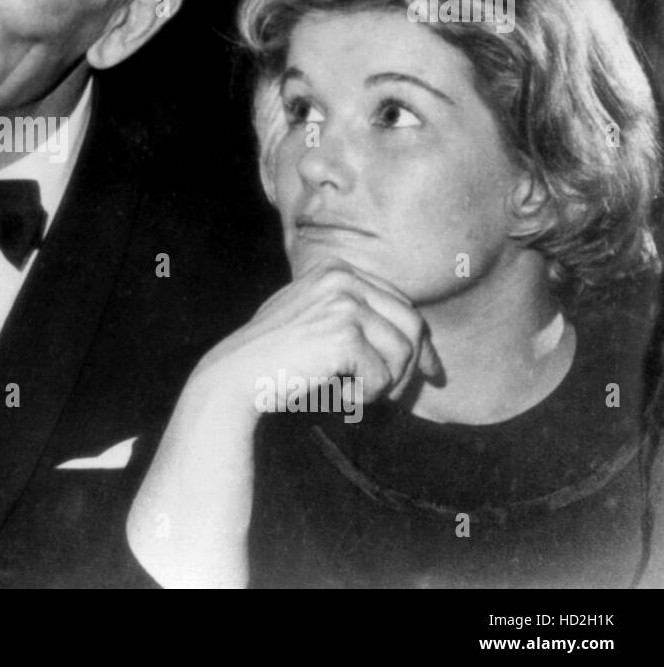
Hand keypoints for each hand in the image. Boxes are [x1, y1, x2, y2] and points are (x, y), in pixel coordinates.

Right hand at [194, 255, 442, 416]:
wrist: (235, 374)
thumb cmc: (272, 355)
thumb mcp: (312, 316)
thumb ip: (352, 313)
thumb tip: (413, 337)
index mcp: (336, 269)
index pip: (400, 303)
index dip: (420, 343)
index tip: (431, 372)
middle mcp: (343, 278)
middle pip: (412, 324)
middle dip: (410, 367)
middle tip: (392, 397)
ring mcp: (344, 303)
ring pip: (402, 353)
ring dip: (384, 384)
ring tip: (353, 394)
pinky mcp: (345, 334)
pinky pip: (382, 376)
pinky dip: (365, 397)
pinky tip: (338, 397)